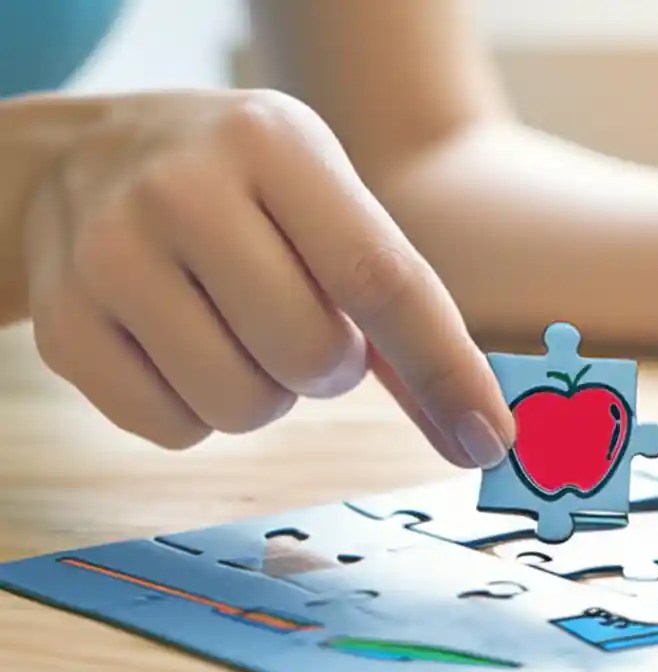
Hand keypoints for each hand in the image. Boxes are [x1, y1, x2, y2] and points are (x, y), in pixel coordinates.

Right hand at [20, 90, 512, 463]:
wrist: (78, 165)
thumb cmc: (241, 194)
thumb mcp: (325, 203)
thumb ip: (402, 311)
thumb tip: (479, 431)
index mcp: (276, 144)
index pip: (379, 277)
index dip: (444, 369)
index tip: (491, 440)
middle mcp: (183, 188)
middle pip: (312, 358)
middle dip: (328, 369)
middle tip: (297, 321)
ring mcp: (110, 254)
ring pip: (242, 408)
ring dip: (265, 394)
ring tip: (233, 326)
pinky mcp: (65, 324)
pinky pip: (176, 431)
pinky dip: (198, 412)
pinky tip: (177, 344)